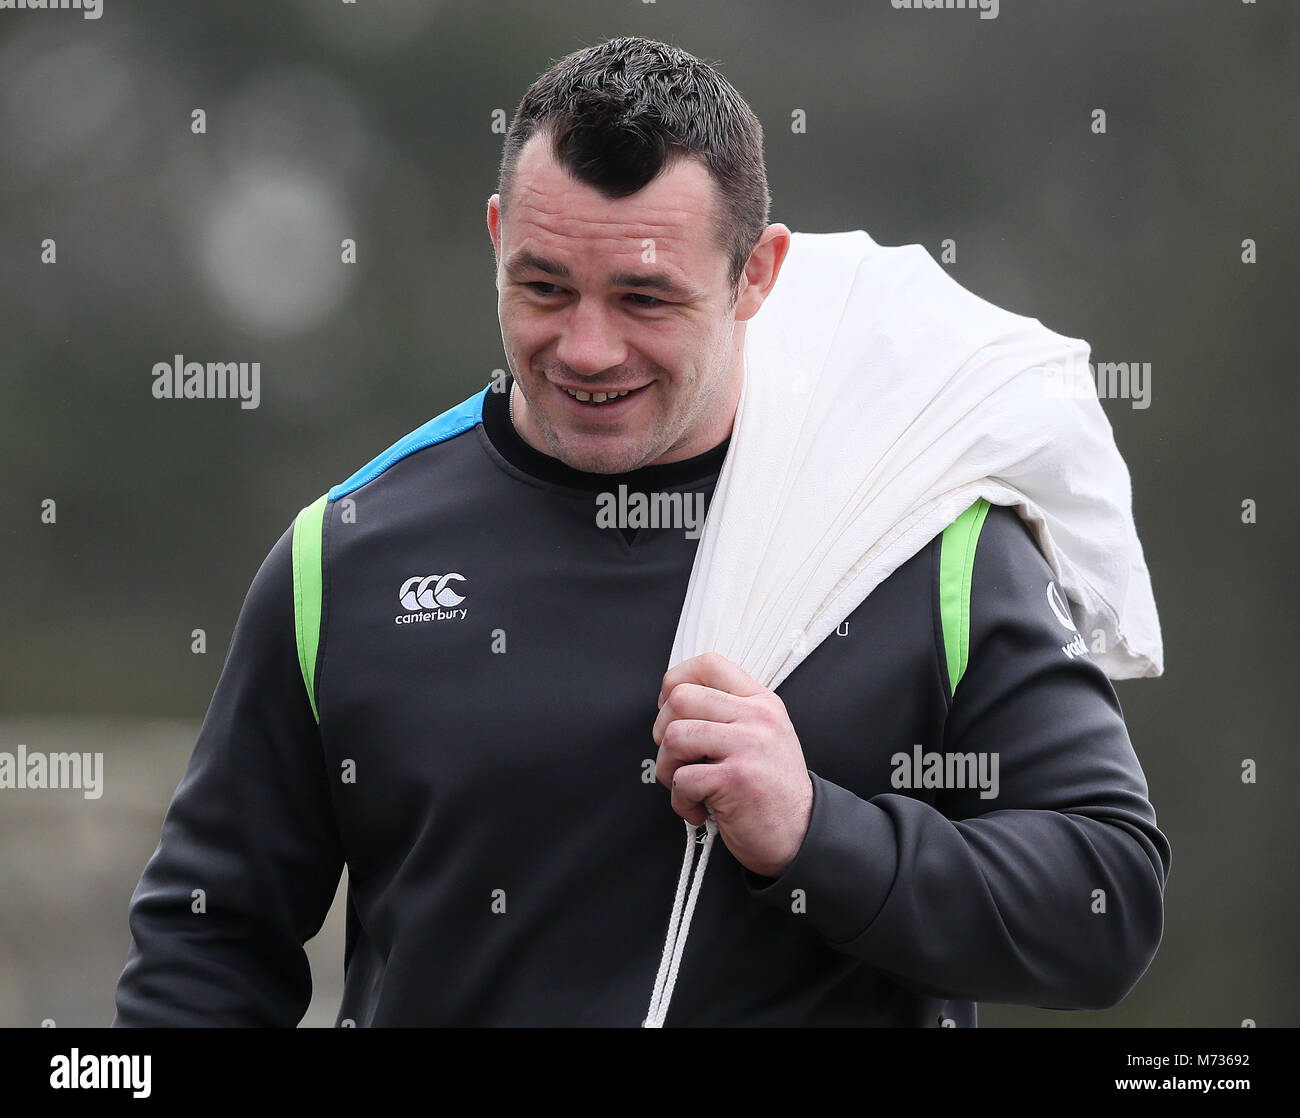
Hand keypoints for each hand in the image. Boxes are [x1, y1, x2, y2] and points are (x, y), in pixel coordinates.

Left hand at [651, 652, 812, 878]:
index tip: (670, 710)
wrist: (800, 835)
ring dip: (667, 768)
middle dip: (662, 731)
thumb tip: (671, 700)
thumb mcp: (762, 736)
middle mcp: (757, 717)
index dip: (674, 682)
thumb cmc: (770, 789)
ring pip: (674, 736)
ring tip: (685, 786)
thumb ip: (728, 713)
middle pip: (680, 698)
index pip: (708, 664)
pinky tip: (698, 810)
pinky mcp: (736, 779)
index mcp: (760, 701)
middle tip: (677, 758)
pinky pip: (681, 778)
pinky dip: (680, 801)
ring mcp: (748, 746)